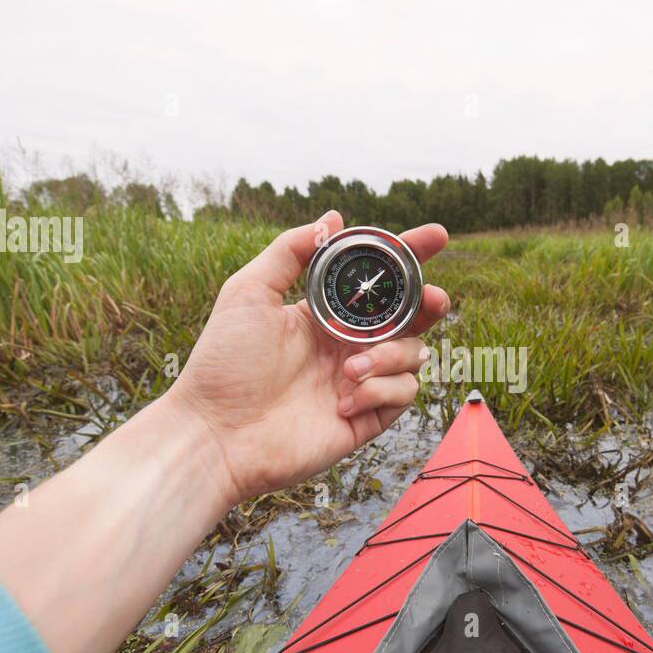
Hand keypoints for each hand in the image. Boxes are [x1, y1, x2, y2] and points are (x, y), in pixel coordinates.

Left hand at [167, 210, 449, 504]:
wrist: (216, 433)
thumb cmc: (223, 364)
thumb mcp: (249, 292)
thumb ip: (290, 251)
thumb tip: (333, 218)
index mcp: (324, 315)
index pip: (376, 280)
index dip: (409, 255)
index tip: (436, 235)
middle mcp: (347, 347)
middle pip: (410, 317)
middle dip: (430, 302)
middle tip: (434, 298)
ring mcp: (359, 383)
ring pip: (413, 355)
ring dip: (392, 355)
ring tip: (349, 371)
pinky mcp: (365, 419)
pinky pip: (402, 394)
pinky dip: (381, 390)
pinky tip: (343, 402)